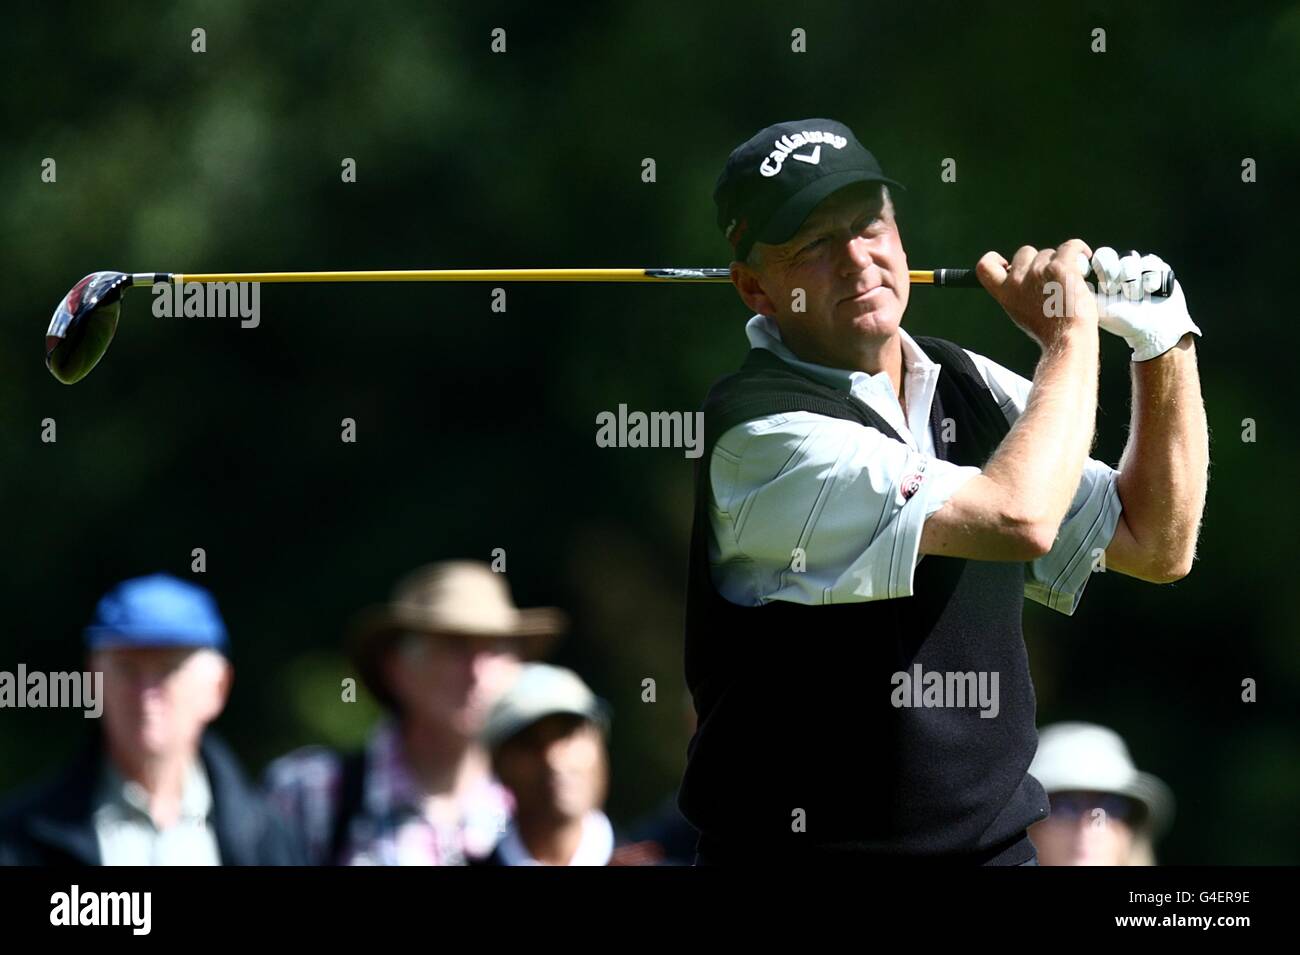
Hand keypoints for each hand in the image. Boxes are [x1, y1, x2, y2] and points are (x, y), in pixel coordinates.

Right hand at [977, 240, 1098, 348]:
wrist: (1067, 339)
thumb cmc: (1049, 331)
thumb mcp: (1021, 313)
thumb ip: (1017, 293)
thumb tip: (1026, 278)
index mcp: (1005, 293)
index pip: (985, 266)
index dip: (995, 259)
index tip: (1008, 263)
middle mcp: (1018, 280)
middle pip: (1025, 252)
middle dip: (1038, 260)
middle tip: (1051, 277)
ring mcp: (1038, 272)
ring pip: (1049, 253)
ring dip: (1060, 261)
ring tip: (1070, 278)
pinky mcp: (1060, 267)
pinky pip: (1070, 247)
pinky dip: (1078, 249)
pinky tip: (1082, 256)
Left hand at [1090, 247, 1201, 360]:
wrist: (1152, 331)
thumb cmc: (1122, 321)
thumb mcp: (1097, 307)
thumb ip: (1082, 290)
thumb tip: (1069, 275)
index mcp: (1105, 277)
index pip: (1096, 258)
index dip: (1098, 267)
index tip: (1101, 284)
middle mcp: (1121, 269)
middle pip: (1109, 254)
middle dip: (1112, 274)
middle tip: (1114, 292)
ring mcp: (1140, 268)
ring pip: (1130, 259)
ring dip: (1131, 282)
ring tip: (1135, 298)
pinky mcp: (1160, 269)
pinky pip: (1151, 262)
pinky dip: (1150, 280)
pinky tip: (1151, 293)